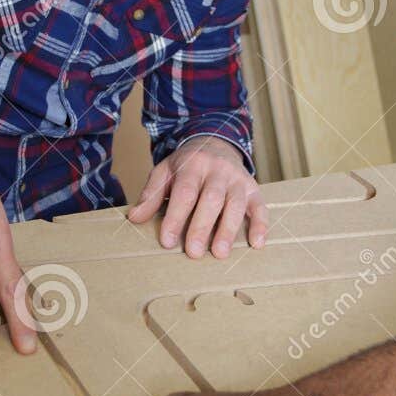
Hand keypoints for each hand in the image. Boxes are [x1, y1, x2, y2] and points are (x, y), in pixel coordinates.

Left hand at [128, 136, 266, 258]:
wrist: (216, 142)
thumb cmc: (187, 165)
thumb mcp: (165, 172)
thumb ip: (151, 194)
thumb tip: (134, 218)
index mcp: (193, 165)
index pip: (185, 193)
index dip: (175, 217)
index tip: (167, 241)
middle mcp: (218, 171)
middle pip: (211, 199)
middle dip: (201, 227)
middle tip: (193, 252)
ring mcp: (238, 180)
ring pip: (236, 204)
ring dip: (228, 230)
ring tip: (219, 253)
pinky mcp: (253, 189)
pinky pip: (260, 207)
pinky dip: (261, 225)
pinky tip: (256, 244)